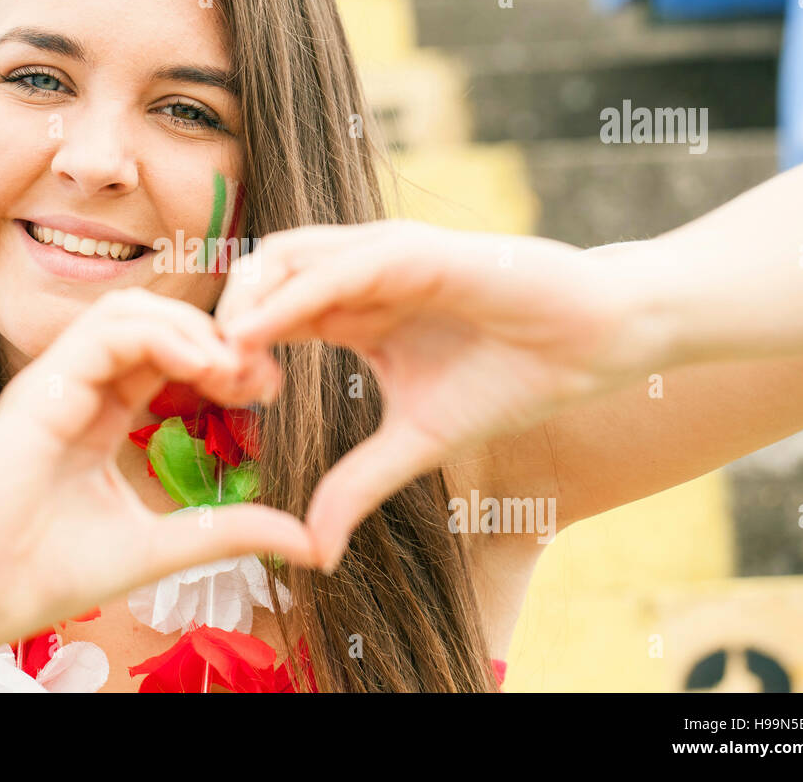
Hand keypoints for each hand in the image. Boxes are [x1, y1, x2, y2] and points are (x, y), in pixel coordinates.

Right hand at [0, 287, 313, 672]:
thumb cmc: (49, 573)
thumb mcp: (162, 546)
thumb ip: (229, 531)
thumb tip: (309, 542)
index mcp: (103, 413)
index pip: (168, 356)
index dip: (222, 360)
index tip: (267, 391)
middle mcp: (80, 387)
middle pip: (154, 322)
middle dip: (215, 336)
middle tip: (261, 375)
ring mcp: (56, 382)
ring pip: (127, 311)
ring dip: (190, 329)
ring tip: (233, 368)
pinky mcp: (38, 388)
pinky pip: (102, 334)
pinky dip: (159, 337)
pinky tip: (200, 367)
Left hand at [216, 220, 665, 570]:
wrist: (590, 345)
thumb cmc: (509, 378)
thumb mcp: (417, 441)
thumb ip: (359, 483)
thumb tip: (315, 550)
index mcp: (350, 309)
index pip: (265, 312)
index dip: (233, 348)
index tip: (225, 399)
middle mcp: (357, 275)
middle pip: (257, 276)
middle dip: (223, 319)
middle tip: (212, 377)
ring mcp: (382, 256)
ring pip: (282, 257)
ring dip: (243, 302)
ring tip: (222, 356)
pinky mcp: (415, 252)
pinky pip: (336, 269)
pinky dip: (289, 297)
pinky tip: (256, 334)